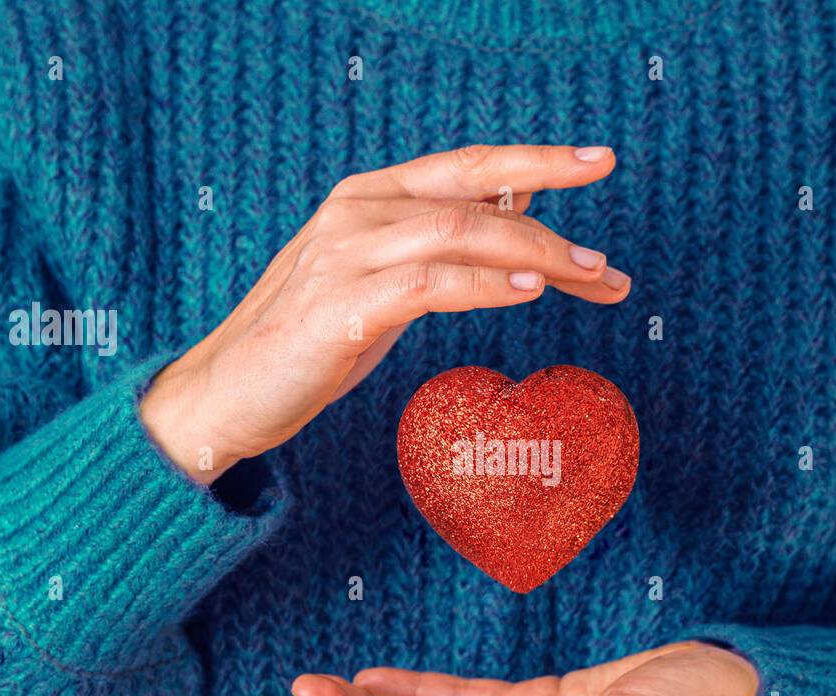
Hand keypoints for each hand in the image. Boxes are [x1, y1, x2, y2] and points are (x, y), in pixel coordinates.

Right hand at [140, 144, 630, 482]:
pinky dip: (483, 285)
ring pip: (460, 232)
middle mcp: (358, 212)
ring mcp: (346, 254)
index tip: (597, 161)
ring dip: (535, 255)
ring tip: (590, 280)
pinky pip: (428, 284)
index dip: (535, 161)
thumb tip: (511, 224)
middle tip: (609, 263)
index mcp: (370, 197)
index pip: (467, 168)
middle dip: (552, 221)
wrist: (226, 393)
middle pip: (474, 195)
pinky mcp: (341, 306)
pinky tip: (527, 294)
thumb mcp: (382, 284)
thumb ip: (437, 251)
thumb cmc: (310, 341)